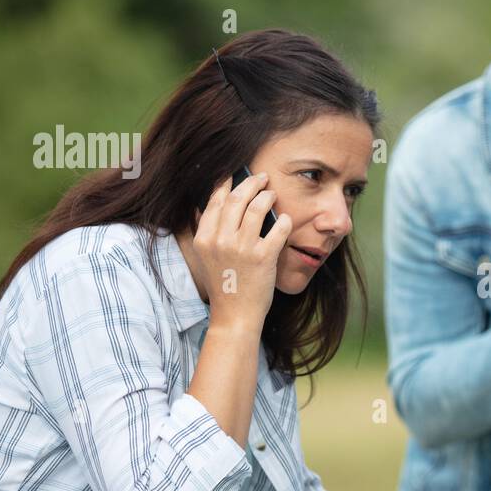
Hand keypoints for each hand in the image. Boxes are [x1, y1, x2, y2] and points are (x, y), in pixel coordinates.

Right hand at [192, 172, 291, 331]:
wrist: (234, 315)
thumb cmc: (224, 285)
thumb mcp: (205, 257)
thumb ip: (206, 232)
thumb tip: (207, 206)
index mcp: (204, 238)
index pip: (215, 200)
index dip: (227, 183)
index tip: (236, 175)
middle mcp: (220, 240)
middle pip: (236, 198)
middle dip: (251, 182)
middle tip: (262, 178)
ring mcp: (242, 248)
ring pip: (257, 208)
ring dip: (267, 196)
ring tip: (272, 193)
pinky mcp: (263, 257)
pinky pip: (278, 228)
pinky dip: (284, 220)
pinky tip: (286, 219)